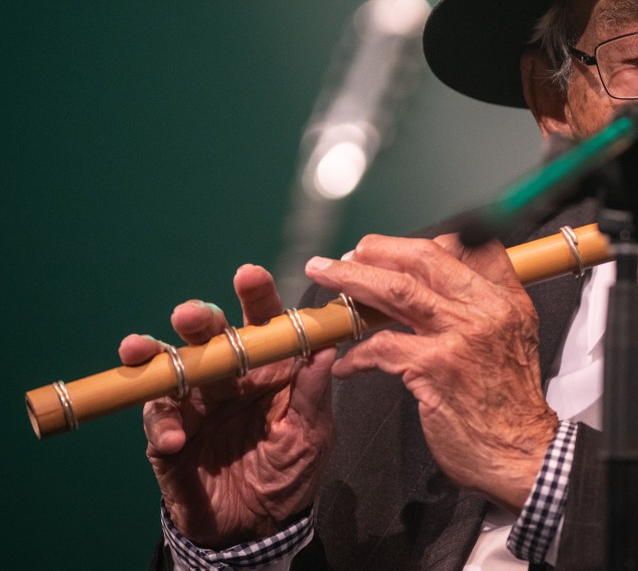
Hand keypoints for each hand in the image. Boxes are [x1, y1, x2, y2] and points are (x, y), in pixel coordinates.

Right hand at [118, 264, 334, 547]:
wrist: (258, 528)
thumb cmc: (291, 473)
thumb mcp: (312, 435)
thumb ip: (314, 393)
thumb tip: (325, 347)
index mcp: (269, 368)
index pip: (263, 323)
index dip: (256, 296)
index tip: (250, 275)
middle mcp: (229, 377)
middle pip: (211, 336)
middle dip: (199, 319)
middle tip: (191, 314)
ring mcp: (196, 404)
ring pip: (171, 368)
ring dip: (156, 357)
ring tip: (144, 349)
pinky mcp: (169, 436)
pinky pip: (159, 422)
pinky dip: (164, 426)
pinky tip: (177, 438)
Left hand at [304, 234, 558, 512]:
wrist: (521, 452)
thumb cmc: (510, 403)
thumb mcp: (515, 338)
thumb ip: (487, 306)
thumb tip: (446, 280)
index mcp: (506, 299)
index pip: (470, 245)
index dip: (428, 241)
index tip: (395, 249)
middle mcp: (486, 309)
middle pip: (425, 258)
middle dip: (379, 249)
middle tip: (350, 253)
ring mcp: (460, 335)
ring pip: (397, 290)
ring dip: (353, 279)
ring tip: (325, 276)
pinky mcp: (435, 366)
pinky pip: (381, 346)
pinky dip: (355, 355)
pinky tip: (345, 365)